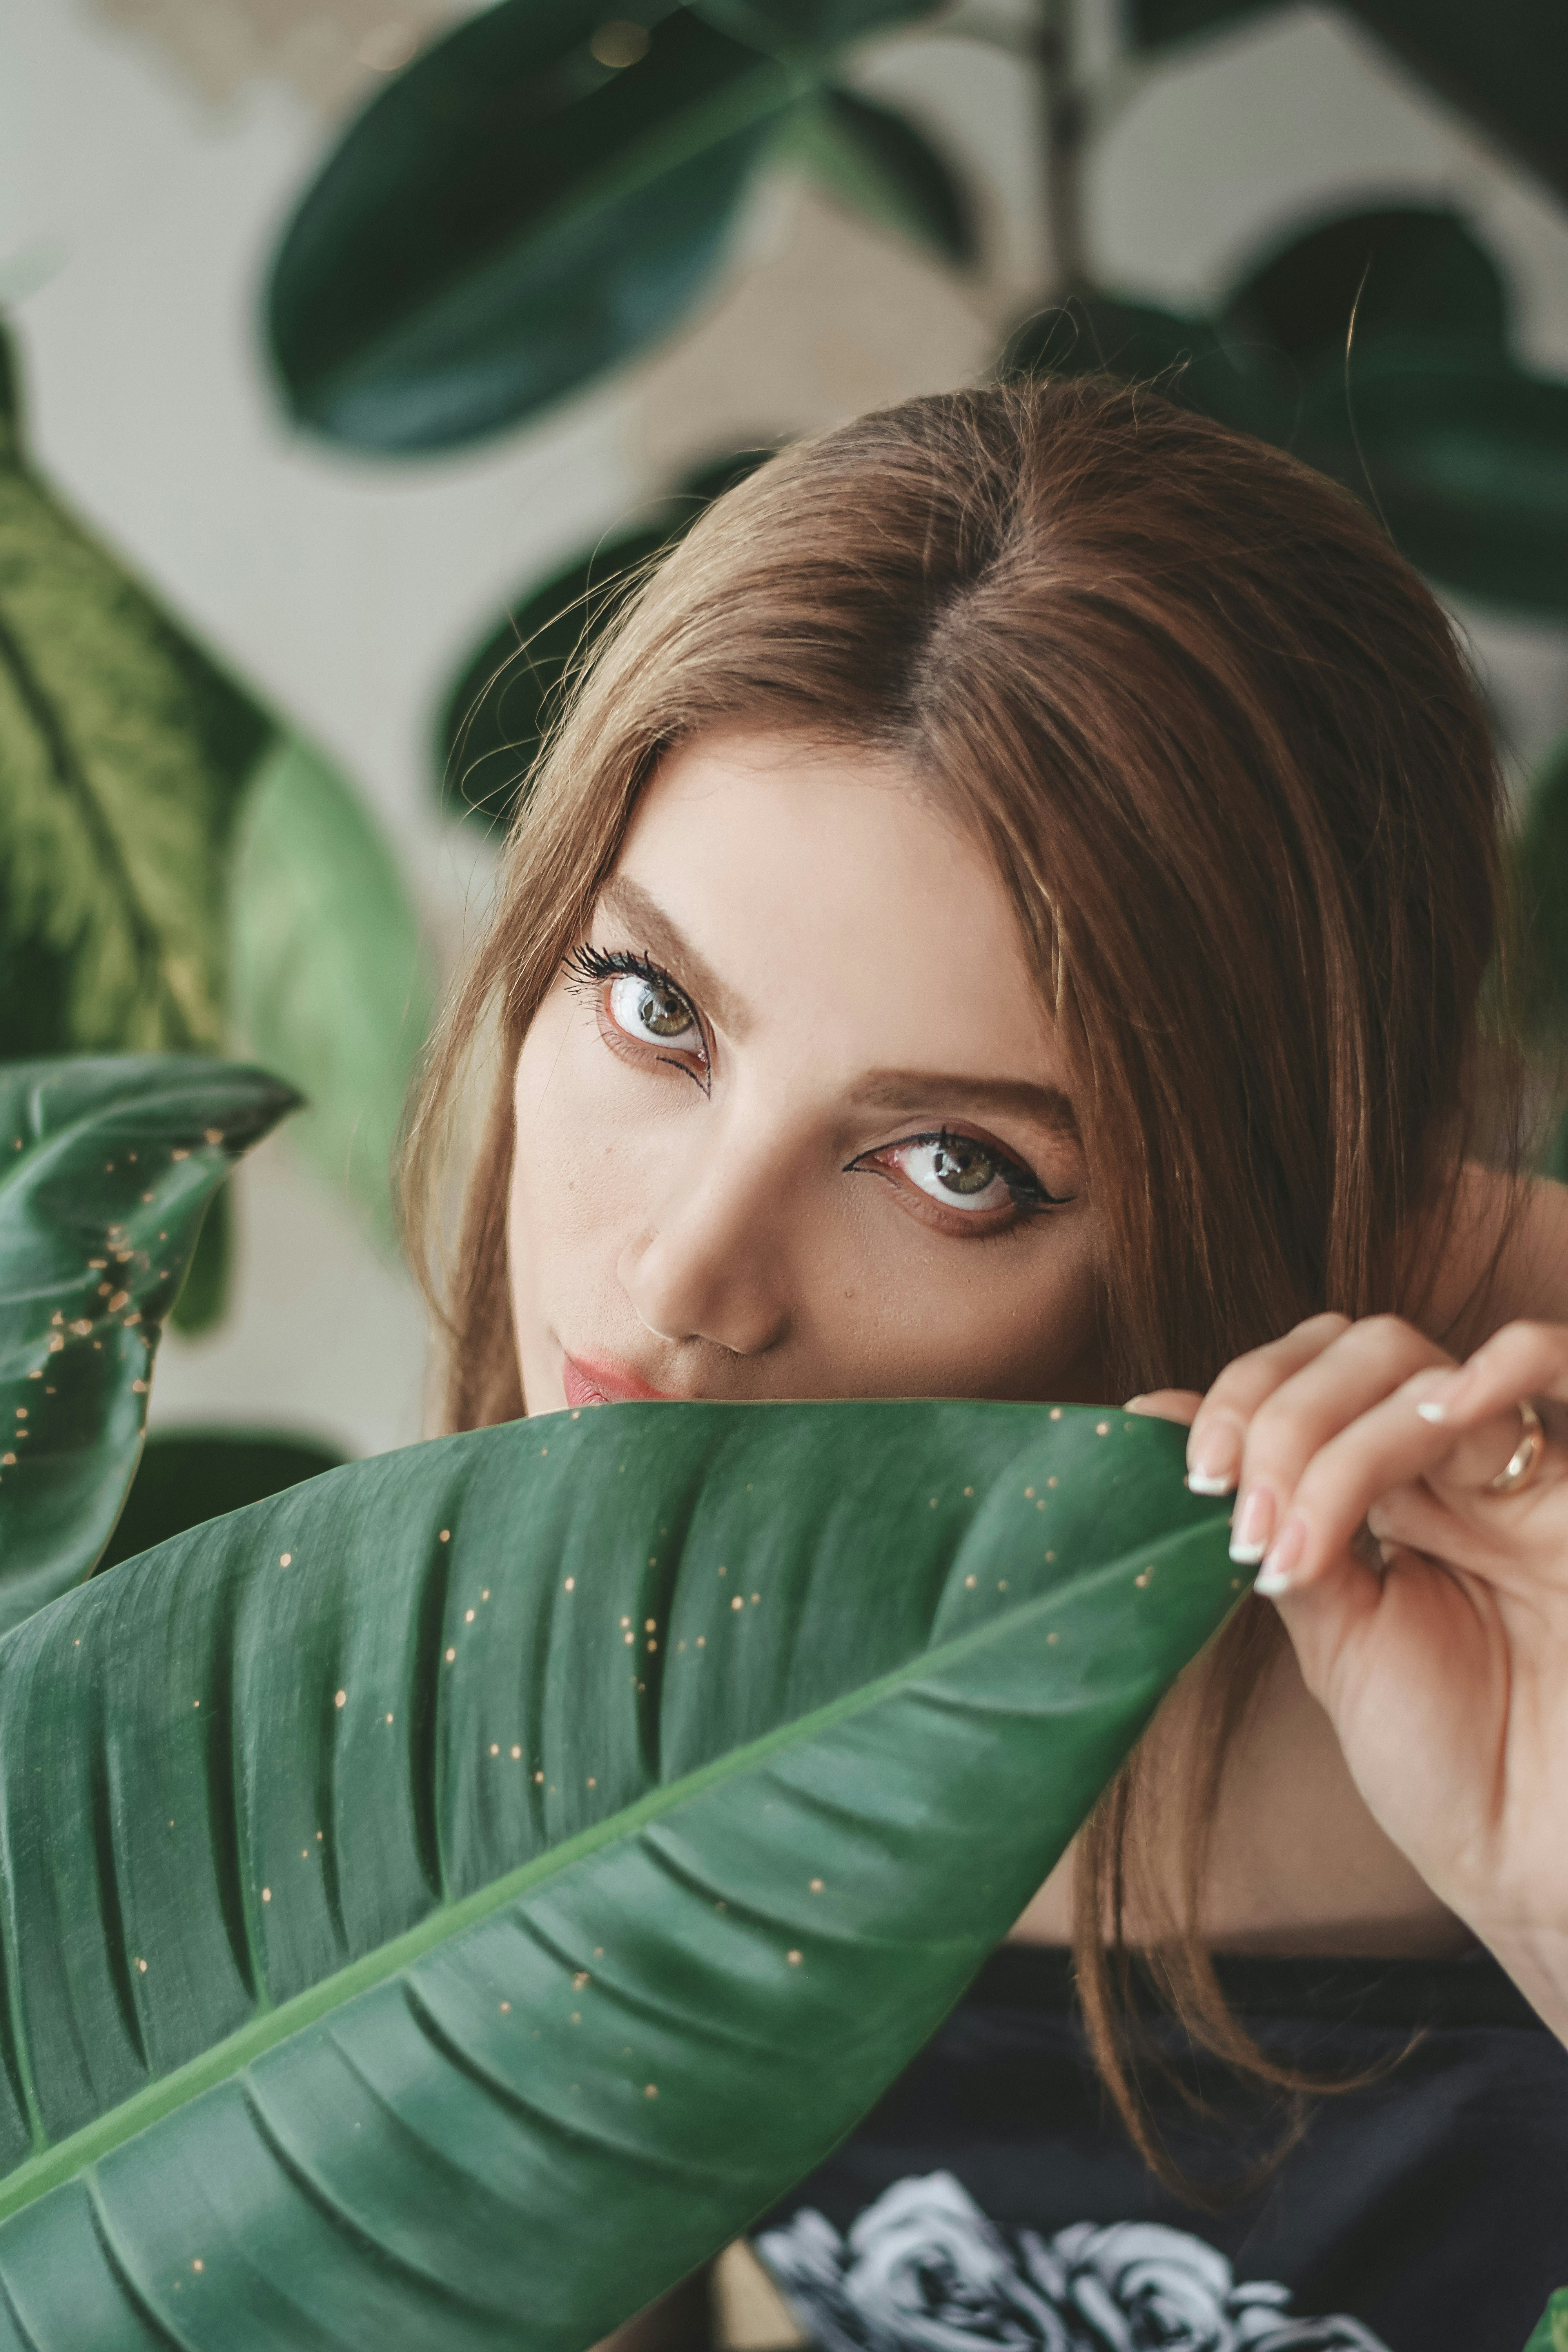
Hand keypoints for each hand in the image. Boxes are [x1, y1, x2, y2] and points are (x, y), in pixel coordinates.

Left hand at [1136, 1314, 1567, 2042]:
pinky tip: (1442, 1407)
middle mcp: (1454, 1468)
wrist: (1533, 1857)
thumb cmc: (1446, 1764)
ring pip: (1419, 1369)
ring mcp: (1523, 1477)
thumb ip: (1273, 1526)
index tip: (1190, 1478)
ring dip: (1332, 1432)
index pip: (1308, 1371)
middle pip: (1358, 1349)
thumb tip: (1154, 1417)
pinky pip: (1561, 1368)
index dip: (1239, 1399)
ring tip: (1296, 1534)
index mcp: (1389, 1492)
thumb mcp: (1335, 1637)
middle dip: (1276, 1413)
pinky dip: (1506, 1362)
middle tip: (1240, 1512)